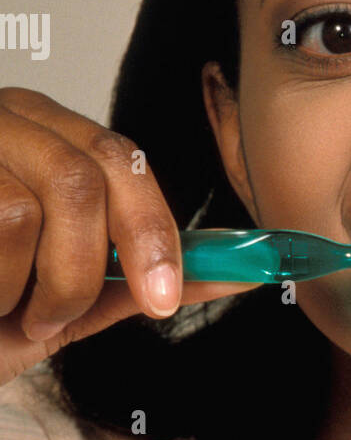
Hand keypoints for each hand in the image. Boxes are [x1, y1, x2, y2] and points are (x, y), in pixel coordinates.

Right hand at [0, 87, 257, 386]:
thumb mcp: (67, 302)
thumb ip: (140, 279)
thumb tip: (238, 273)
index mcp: (43, 136)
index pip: (119, 158)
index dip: (151, 228)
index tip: (164, 297)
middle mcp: (2, 120)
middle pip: (86, 172)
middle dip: (90, 265)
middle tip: (58, 319)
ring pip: (33, 206)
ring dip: (30, 285)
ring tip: (2, 310)